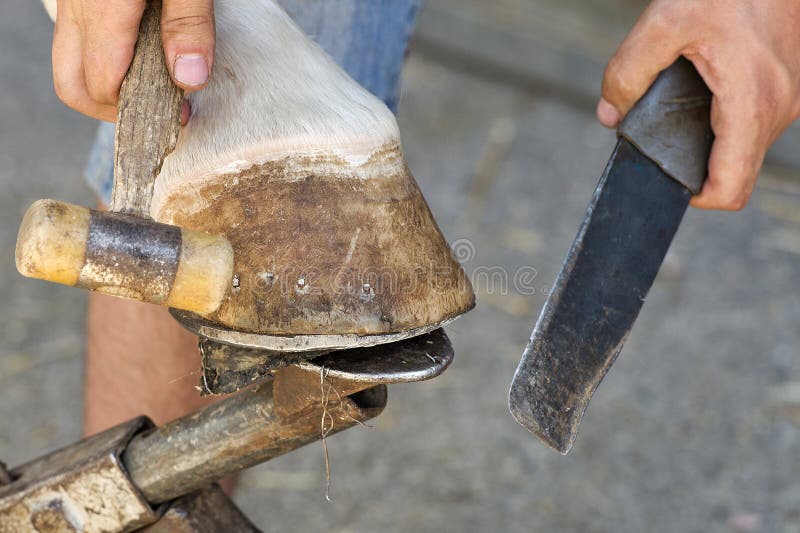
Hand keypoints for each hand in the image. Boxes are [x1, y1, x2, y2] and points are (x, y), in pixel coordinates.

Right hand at [52, 0, 214, 123]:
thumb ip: (188, 25)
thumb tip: (189, 79)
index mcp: (103, 10)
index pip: (103, 87)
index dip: (142, 109)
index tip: (180, 111)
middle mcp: (76, 9)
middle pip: (73, 86)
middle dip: (114, 110)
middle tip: (156, 109)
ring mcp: (71, 2)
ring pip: (69, 64)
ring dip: (105, 86)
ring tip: (151, 85)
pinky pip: (77, 41)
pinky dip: (102, 59)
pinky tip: (139, 55)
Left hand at [597, 0, 799, 209]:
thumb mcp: (663, 22)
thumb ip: (627, 73)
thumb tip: (609, 114)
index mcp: (752, 103)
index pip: (731, 188)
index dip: (696, 197)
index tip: (668, 177)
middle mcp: (779, 108)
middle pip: (735, 172)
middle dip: (695, 166)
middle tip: (661, 135)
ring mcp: (787, 98)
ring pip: (744, 148)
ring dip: (708, 141)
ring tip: (680, 106)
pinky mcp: (785, 85)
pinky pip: (751, 123)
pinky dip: (722, 120)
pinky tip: (700, 91)